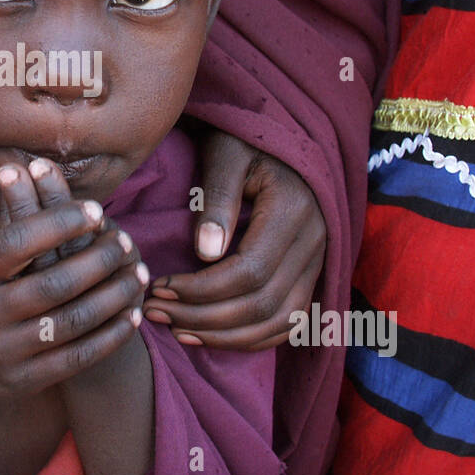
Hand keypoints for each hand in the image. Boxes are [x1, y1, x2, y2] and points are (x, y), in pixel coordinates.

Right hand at [0, 165, 144, 401]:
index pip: (16, 243)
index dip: (58, 223)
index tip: (96, 209)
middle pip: (53, 284)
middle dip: (97, 260)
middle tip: (126, 241)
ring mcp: (4, 353)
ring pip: (72, 321)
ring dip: (113, 296)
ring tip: (139, 273)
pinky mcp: (26, 380)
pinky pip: (78, 357)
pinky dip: (110, 336)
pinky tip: (132, 314)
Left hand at [143, 130, 325, 350]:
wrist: (285, 136)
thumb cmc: (246, 139)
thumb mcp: (226, 154)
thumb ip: (217, 198)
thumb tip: (206, 254)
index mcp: (292, 210)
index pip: (248, 272)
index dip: (200, 290)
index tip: (159, 288)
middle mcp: (315, 241)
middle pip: (260, 304)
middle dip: (203, 318)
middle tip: (156, 313)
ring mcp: (319, 260)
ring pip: (278, 321)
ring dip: (225, 336)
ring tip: (177, 330)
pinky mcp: (313, 272)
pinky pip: (291, 322)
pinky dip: (254, 338)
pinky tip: (214, 337)